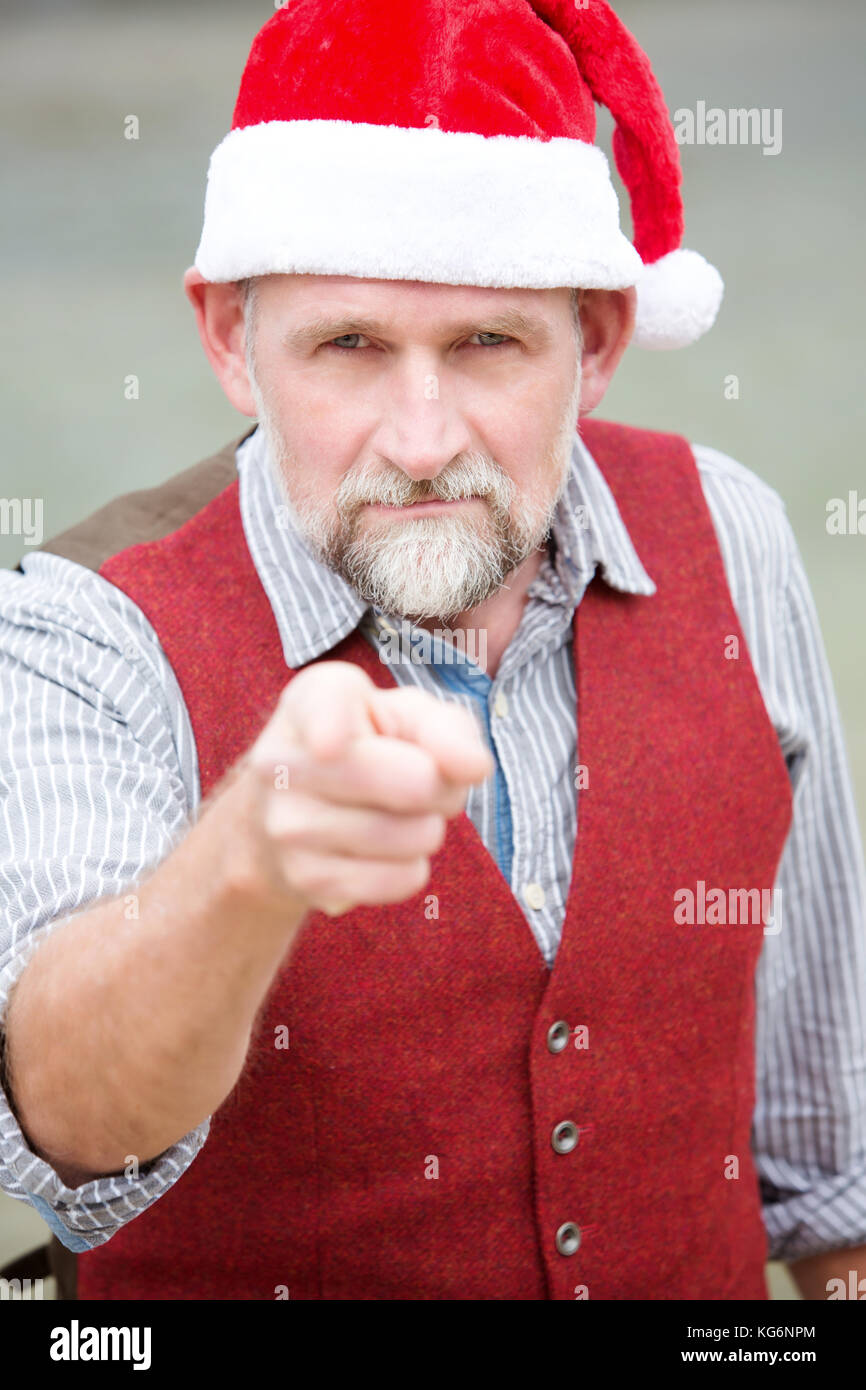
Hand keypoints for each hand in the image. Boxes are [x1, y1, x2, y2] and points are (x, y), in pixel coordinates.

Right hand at [244, 660, 494, 917]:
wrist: (294, 816)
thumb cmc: (370, 749)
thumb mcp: (409, 718)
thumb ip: (448, 729)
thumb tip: (474, 767)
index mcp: (312, 699)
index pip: (321, 707)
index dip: (331, 727)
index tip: (330, 747)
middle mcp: (285, 760)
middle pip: (414, 783)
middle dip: (442, 787)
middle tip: (424, 782)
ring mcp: (287, 824)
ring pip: (413, 837)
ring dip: (427, 829)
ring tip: (397, 814)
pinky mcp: (306, 878)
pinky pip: (401, 879)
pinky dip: (411, 868)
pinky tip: (382, 851)